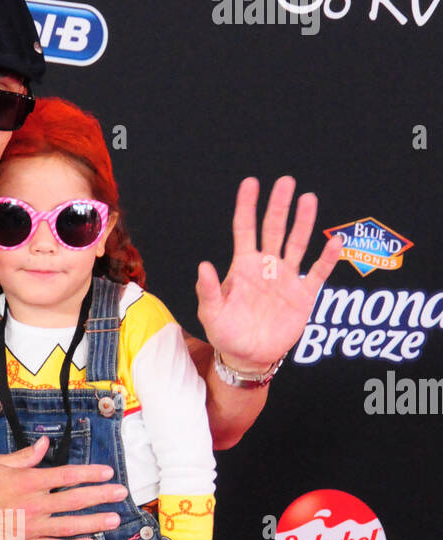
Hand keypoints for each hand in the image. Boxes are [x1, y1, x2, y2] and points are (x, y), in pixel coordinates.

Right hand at [0, 436, 126, 539]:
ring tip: (114, 520)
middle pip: (75, 500)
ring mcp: (30, 526)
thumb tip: (44, 444)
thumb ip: (24, 457)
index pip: (67, 476)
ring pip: (70, 526)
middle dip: (101, 496)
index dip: (90, 474)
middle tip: (121, 494)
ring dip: (94, 523)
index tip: (108, 473)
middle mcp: (33, 504)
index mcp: (28, 481)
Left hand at [196, 177, 342, 373]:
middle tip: (286, 182)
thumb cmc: (226, 333)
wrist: (248, 357)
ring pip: (297, 243)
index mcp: (243, 266)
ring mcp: (286, 278)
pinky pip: (318, 273)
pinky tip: (334, 242)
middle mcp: (267, 266)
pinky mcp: (303, 295)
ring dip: (303, 222)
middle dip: (279, 206)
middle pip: (274, 228)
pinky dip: (327, 259)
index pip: (245, 228)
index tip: (251, 183)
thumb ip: (209, 291)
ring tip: (308, 199)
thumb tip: (204, 266)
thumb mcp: (212, 314)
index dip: (247, 206)